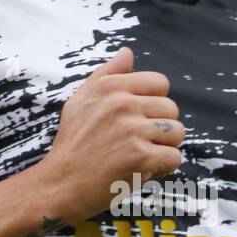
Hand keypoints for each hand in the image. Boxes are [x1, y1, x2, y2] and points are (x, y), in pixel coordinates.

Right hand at [36, 46, 185, 222]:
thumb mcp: (80, 101)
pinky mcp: (141, 157)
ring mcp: (132, 130)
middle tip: (137, 142)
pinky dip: (162, 168)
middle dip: (160, 128)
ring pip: (177, 132)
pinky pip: (174, 157)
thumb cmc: (72, 144)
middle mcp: (122, 104)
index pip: (159, 83)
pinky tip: (142, 170)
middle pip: (171, 108)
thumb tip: (127, 53)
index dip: (154, 102)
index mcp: (110, 87)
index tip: (139, 119)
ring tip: (141, 155)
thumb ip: (106, 75)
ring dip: (164, 147)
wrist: (60, 184)